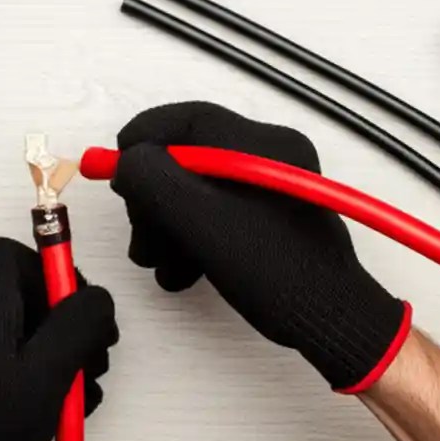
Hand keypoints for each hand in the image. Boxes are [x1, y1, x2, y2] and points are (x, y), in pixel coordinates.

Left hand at [0, 238, 117, 440]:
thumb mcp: (51, 376)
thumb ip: (79, 323)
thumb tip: (95, 297)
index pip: (6, 253)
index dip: (47, 273)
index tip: (73, 309)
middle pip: (11, 290)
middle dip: (55, 320)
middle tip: (83, 358)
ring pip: (2, 323)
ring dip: (42, 348)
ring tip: (67, 390)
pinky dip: (16, 365)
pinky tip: (39, 402)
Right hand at [109, 102, 409, 392]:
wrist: (327, 320)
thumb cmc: (273, 271)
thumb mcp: (201, 222)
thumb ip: (154, 182)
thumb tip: (127, 163)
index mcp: (265, 145)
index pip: (190, 120)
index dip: (144, 138)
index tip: (111, 166)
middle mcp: (270, 157)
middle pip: (188, 159)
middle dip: (153, 198)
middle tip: (139, 237)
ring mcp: (270, 189)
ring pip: (197, 191)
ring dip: (167, 226)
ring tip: (157, 263)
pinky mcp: (268, 218)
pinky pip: (216, 214)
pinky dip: (191, 238)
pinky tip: (181, 271)